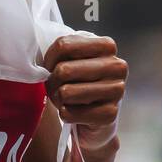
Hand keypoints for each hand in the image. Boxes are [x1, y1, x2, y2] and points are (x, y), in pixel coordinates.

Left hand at [42, 33, 126, 150]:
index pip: (63, 45)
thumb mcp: (72, 59)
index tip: (51, 67)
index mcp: (107, 46)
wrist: (94, 116)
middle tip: (58, 87)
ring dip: (59, 99)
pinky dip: (65, 114)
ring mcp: (117, 90)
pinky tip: (76, 111)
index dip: (49, 60)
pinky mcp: (110, 113)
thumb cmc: (79, 82)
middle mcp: (117, 66)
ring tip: (67, 99)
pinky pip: (69, 113)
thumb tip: (44, 69)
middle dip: (53, 82)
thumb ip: (61, 54)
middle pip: (63, 70)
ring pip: (66, 92)